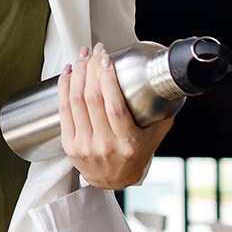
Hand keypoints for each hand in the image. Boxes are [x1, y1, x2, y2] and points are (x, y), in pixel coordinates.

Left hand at [58, 43, 173, 189]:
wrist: (112, 181)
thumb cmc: (135, 155)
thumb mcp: (154, 137)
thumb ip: (161, 113)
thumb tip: (168, 83)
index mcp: (127, 142)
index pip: (113, 106)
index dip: (107, 78)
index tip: (107, 58)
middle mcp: (103, 144)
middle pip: (92, 99)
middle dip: (92, 69)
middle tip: (95, 51)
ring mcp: (83, 145)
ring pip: (75, 101)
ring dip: (77, 74)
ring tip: (83, 57)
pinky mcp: (68, 144)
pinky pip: (63, 110)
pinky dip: (64, 88)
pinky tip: (69, 73)